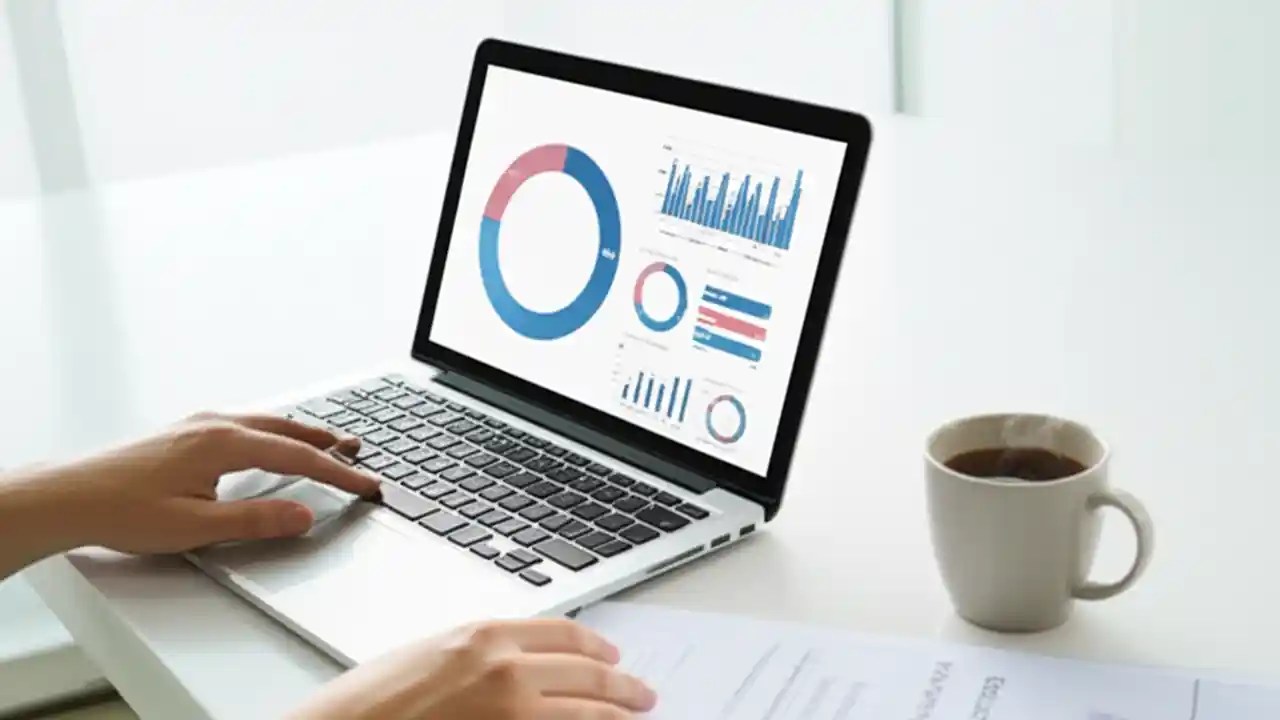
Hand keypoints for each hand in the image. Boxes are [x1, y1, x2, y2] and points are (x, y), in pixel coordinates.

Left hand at [55, 412, 381, 554]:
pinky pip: (245, 422)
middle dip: (327, 442)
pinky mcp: (185, 430)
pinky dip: (274, 430)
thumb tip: (304, 514)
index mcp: (224, 443)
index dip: (338, 473)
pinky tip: (272, 439)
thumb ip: (256, 519)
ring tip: (327, 441)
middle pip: (288, 430)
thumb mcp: (197, 526)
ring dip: (301, 433)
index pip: (298, 456)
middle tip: (359, 453)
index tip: (366, 484)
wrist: (70, 496)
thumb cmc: (123, 511)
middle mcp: (215, 424)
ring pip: (266, 422)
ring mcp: (199, 423)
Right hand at [289, 619, 656, 719]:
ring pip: (588, 716)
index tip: (613, 656)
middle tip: (642, 694)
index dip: (599, 647)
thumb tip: (528, 662)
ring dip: (617, 717)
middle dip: (623, 687)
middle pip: (590, 676)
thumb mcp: (432, 655)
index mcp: (486, 637)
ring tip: (633, 718)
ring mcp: (513, 718)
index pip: (566, 635)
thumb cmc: (370, 703)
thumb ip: (485, 653)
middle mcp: (506, 673)